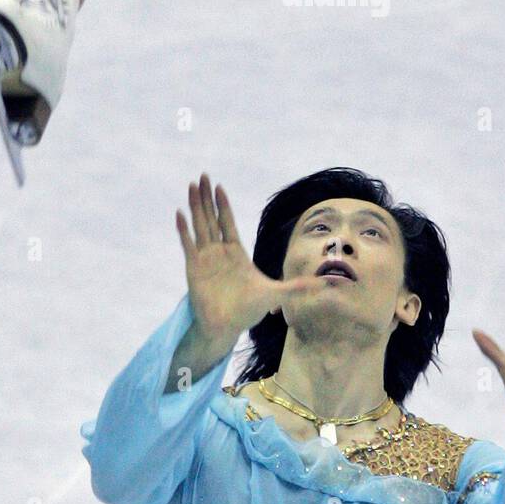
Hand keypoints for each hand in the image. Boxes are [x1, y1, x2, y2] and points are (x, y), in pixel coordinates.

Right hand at [175, 173, 328, 348]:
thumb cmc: (248, 310)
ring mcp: (205, 258)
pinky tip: (180, 214)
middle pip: (212, 218)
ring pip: (200, 225)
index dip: (223, 204)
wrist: (227, 327)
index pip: (228, 222)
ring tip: (190, 186)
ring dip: (195, 206)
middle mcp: (218, 251)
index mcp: (236, 252)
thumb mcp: (276, 293)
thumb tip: (324, 283)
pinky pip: (188, 244)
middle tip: (202, 176)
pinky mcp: (194, 268)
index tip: (218, 186)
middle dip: (206, 197)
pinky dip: (184, 229)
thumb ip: (297, 286)